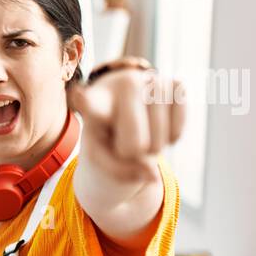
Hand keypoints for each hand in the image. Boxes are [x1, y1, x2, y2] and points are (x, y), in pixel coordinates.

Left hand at [67, 69, 185, 185]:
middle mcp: (125, 83)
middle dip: (132, 155)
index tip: (77, 94)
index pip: (89, 103)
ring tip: (141, 129)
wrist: (127, 107)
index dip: (84, 101)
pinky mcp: (177, 86)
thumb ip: (118, 171)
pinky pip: (176, 133)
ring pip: (158, 143)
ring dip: (152, 149)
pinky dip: (169, 140)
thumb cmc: (108, 134)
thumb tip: (152, 175)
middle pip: (135, 146)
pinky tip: (158, 124)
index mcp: (95, 101)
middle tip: (124, 140)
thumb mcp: (100, 155)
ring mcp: (153, 81)